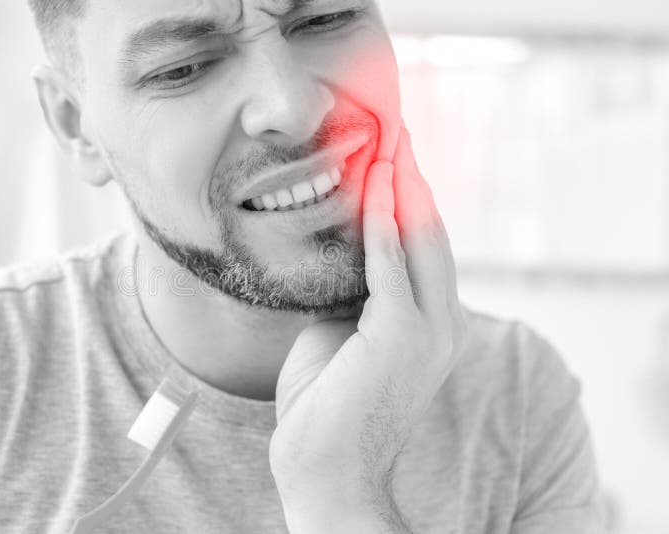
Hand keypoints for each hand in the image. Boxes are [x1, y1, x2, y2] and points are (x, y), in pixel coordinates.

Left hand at [270, 124, 466, 531]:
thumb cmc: (326, 403)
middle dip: (413, 175)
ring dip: (401, 183)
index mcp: (432, 324)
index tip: (394, 152)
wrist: (324, 469)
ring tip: (386, 137)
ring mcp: (429, 332)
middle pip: (434, 231)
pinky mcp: (402, 338)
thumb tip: (342, 247)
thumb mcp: (342, 332)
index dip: (412, 196)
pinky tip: (373, 180)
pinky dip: (383, 218)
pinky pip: (392, 262)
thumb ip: (354, 290)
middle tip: (396, 128)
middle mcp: (443, 324)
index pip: (427, 245)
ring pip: (421, 237)